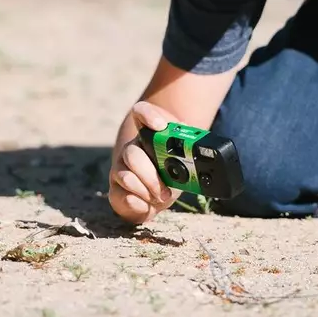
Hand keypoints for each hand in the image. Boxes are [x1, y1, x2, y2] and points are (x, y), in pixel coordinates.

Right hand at [107, 101, 181, 223]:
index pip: (141, 112)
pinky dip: (138, 204)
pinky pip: (119, 197)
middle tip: (166, 190)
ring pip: (125, 176)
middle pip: (132, 153)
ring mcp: (121, 169)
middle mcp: (132, 148)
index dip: (149, 115)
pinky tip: (148, 205)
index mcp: (149, 134)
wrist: (164, 193)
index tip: (161, 126)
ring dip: (146, 192)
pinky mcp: (116, 190)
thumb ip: (193, 148)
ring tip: (160, 198)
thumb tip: (201, 147)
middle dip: (151, 175)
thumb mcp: (188, 157)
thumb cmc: (176, 169)